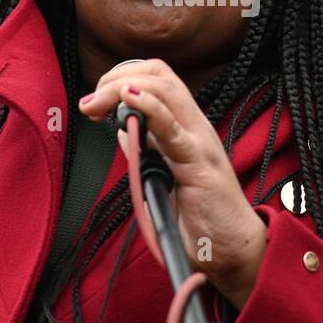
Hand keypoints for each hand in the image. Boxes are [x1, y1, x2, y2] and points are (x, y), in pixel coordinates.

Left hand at [78, 59, 266, 309]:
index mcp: (186, 126)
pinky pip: (172, 128)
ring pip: (165, 88)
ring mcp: (199, 141)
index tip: (94, 101)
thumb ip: (146, 150)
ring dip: (123, 88)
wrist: (232, 249)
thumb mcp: (162, 176)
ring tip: (99, 102)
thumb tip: (122, 129)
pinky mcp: (199, 163)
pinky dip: (149, 107)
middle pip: (158, 74)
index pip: (156, 77)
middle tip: (90, 102)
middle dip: (116, 77)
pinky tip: (130, 99)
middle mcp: (194, 125)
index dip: (121, 77)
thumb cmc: (201, 217)